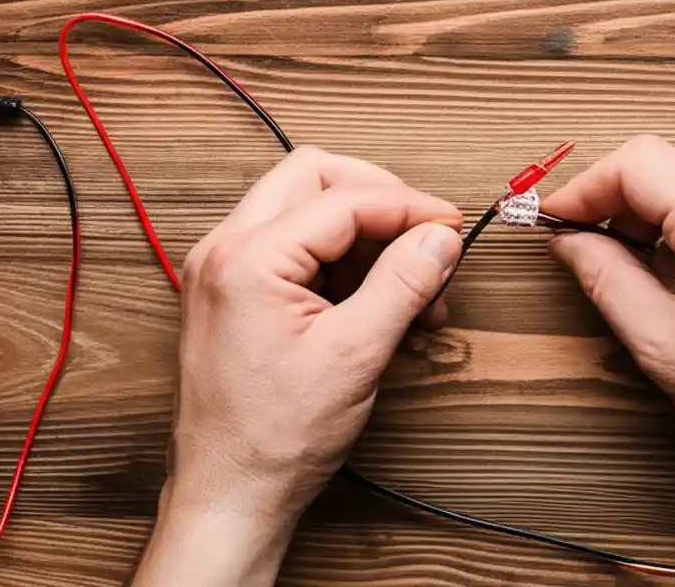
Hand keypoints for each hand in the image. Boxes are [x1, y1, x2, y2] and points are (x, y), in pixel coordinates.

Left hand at [135, 147, 461, 586]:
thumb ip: (403, 284)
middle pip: (314, 178)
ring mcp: (223, 270)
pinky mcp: (233, 293)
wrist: (227, 496)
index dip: (408, 207)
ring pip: (304, 209)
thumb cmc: (274, 439)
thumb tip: (440, 236)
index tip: (451, 228)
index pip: (342, 198)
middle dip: (379, 201)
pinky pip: (293, 247)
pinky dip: (340, 262)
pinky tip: (376, 303)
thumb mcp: (355, 355)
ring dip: (363, 235)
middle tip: (424, 238)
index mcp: (246, 259)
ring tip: (409, 289)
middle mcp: (224, 250)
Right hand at [544, 135, 674, 585]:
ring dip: (663, 215)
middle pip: (667, 166)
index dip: (583, 187)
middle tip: (592, 249)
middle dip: (620, 204)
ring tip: (654, 275)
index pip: (635, 162)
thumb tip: (570, 241)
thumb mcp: (664, 345)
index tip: (557, 215)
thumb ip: (605, 278)